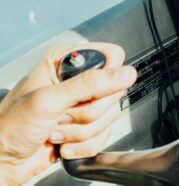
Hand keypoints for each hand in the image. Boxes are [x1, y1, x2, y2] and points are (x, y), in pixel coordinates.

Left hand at [0, 43, 136, 185]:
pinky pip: (104, 135)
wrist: (0, 161)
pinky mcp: (86, 127)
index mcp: (67, 62)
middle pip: (114, 91)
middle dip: (87, 112)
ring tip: (55, 129)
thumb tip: (125, 73)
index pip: (112, 57)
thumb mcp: (49, 100)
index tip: (86, 94)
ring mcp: (82, 105)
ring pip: (110, 115)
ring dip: (81, 132)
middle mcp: (77, 80)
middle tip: (62, 114)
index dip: (107, 77)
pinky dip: (83, 145)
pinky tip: (62, 142)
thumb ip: (89, 84)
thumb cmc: (10, 127)